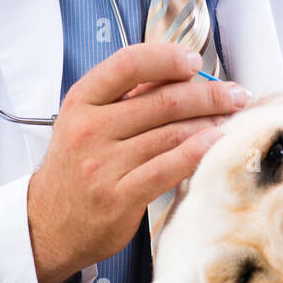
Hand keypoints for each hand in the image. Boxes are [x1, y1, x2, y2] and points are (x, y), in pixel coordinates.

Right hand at [26, 42, 249, 282]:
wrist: (47, 225)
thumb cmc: (76, 167)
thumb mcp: (87, 121)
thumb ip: (126, 97)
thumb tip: (182, 74)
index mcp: (82, 101)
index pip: (129, 64)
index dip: (167, 58)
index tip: (194, 61)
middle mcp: (90, 129)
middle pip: (163, 100)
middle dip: (208, 93)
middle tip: (234, 94)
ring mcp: (103, 165)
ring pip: (172, 133)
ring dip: (210, 122)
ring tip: (231, 118)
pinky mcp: (119, 197)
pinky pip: (168, 168)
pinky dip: (196, 152)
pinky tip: (215, 143)